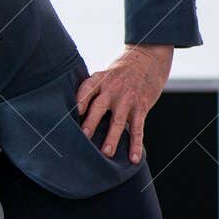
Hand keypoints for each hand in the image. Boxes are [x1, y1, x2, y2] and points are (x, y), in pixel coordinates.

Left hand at [76, 44, 172, 162]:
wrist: (148, 60)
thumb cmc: (118, 73)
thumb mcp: (102, 75)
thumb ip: (89, 91)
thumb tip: (70, 114)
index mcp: (99, 80)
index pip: (86, 89)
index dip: (80, 99)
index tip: (75, 111)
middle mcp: (112, 89)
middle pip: (99, 107)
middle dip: (91, 123)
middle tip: (83, 137)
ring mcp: (127, 99)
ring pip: (118, 121)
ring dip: (112, 138)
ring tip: (106, 153)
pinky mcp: (140, 108)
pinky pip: (138, 128)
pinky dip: (136, 144)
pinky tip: (133, 158)